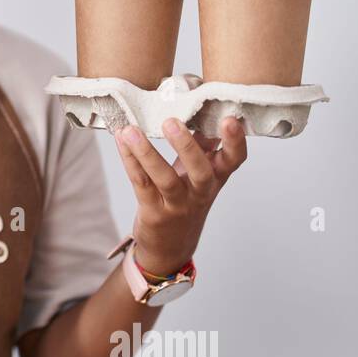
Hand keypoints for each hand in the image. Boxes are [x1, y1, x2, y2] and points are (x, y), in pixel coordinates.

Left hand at [113, 116, 247, 275]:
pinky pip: (141, 183)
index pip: (234, 160)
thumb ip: (202, 145)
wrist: (170, 247)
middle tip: (171, 121)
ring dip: (147, 152)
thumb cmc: (186, 201)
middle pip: (201, 171)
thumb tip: (202, 109)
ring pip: (164, 178)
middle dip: (187, 146)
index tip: (230, 119)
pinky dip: (130, 161)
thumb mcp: (200, 175)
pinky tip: (121, 142)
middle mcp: (200, 193)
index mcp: (216, 179)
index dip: (235, 142)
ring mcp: (177, 205)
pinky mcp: (153, 212)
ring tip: (131, 131)